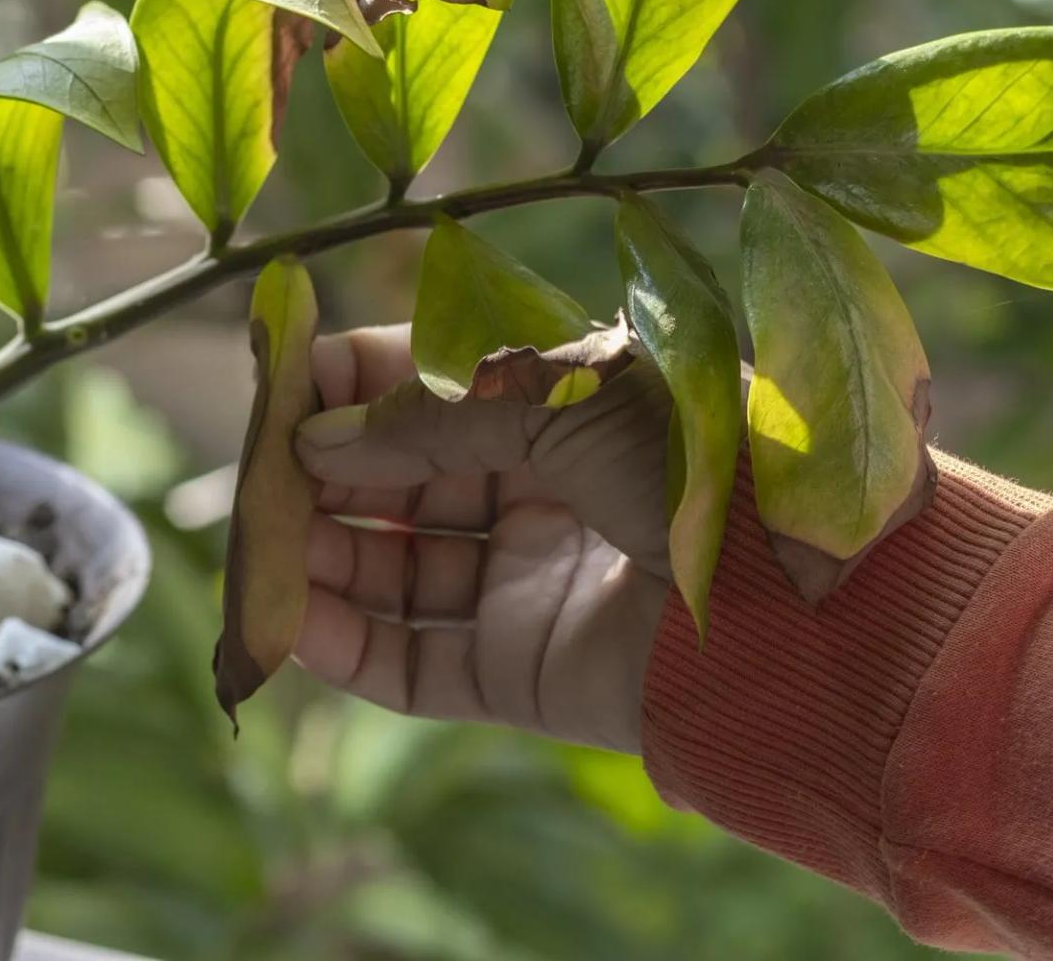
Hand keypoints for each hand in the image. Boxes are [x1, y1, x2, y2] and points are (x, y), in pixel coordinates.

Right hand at [288, 324, 676, 752]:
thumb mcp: (556, 403)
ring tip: (260, 551)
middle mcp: (536, 492)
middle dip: (320, 476)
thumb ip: (429, 422)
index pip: (425, 388)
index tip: (276, 379)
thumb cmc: (694, 463)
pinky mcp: (518, 673)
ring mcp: (523, 585)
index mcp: (556, 409)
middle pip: (394, 483)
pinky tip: (290, 624)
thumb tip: (314, 439)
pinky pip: (411, 660)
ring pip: (390, 572)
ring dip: (319, 560)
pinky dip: (346, 646)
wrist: (799, 604)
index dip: (349, 383)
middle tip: (253, 475)